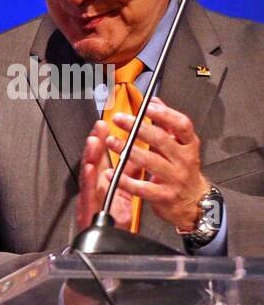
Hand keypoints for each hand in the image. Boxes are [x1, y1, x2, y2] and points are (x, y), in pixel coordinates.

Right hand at [77, 118, 137, 231]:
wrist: (113, 242)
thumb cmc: (115, 217)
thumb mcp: (124, 189)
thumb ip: (128, 171)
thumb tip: (136, 152)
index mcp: (104, 181)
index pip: (103, 156)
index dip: (102, 139)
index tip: (105, 124)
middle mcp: (95, 187)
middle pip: (93, 161)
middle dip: (95, 143)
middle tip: (99, 127)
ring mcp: (91, 198)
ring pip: (89, 174)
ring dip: (90, 156)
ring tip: (94, 141)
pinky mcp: (90, 210)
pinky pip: (89, 194)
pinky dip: (88, 181)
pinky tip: (90, 168)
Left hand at [106, 98, 211, 232]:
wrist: (194, 202)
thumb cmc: (183, 171)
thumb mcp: (182, 146)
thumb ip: (168, 124)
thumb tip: (155, 101)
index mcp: (189, 146)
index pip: (182, 125)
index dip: (165, 114)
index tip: (147, 106)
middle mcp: (184, 160)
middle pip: (162, 141)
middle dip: (138, 128)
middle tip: (119, 120)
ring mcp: (175, 179)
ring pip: (150, 162)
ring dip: (127, 150)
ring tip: (111, 141)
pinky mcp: (164, 196)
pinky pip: (141, 187)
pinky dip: (124, 180)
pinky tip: (110, 173)